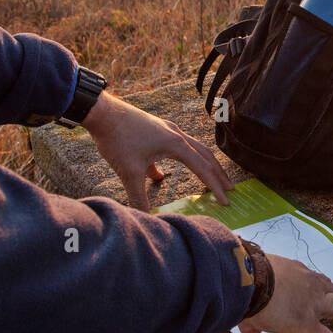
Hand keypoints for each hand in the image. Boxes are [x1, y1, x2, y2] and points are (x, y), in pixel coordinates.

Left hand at [82, 92, 233, 209]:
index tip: (226, 200)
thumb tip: (147, 219)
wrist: (102, 113)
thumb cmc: (117, 139)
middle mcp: (176, 134)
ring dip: (201, 164)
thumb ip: (139, 198)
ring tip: (207, 178)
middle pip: (205, 155)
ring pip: (191, 149)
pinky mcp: (156, 129)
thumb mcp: (129, 173)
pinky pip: (173, 147)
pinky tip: (159, 175)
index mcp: (175, 144)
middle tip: (230, 188)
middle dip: (218, 173)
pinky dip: (175, 161)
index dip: (215, 186)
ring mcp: (166, 129)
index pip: (202, 168)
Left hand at [239, 256, 332, 332]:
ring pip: (332, 289)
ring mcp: (309, 283)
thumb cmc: (253, 307)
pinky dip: (321, 281)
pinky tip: (321, 280)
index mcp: (305, 325)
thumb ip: (255, 330)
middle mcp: (313, 303)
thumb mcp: (253, 325)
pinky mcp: (300, 267)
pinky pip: (316, 276)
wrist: (251, 278)